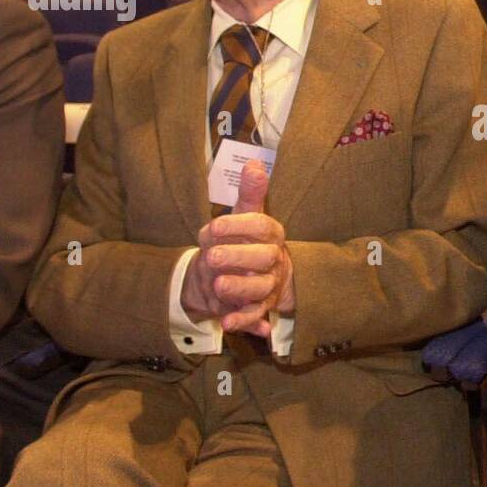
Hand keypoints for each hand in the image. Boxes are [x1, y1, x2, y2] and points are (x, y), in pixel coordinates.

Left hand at [180, 161, 294, 337]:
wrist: (245, 273)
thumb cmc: (244, 240)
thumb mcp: (243, 216)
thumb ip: (250, 193)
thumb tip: (254, 163)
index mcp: (270, 234)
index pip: (262, 226)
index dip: (239, 226)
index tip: (214, 225)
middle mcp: (273, 259)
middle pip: (263, 258)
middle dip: (239, 257)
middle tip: (213, 256)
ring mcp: (267, 285)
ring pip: (259, 288)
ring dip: (240, 288)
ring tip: (219, 286)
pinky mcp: (259, 307)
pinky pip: (254, 316)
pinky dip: (244, 322)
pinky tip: (228, 323)